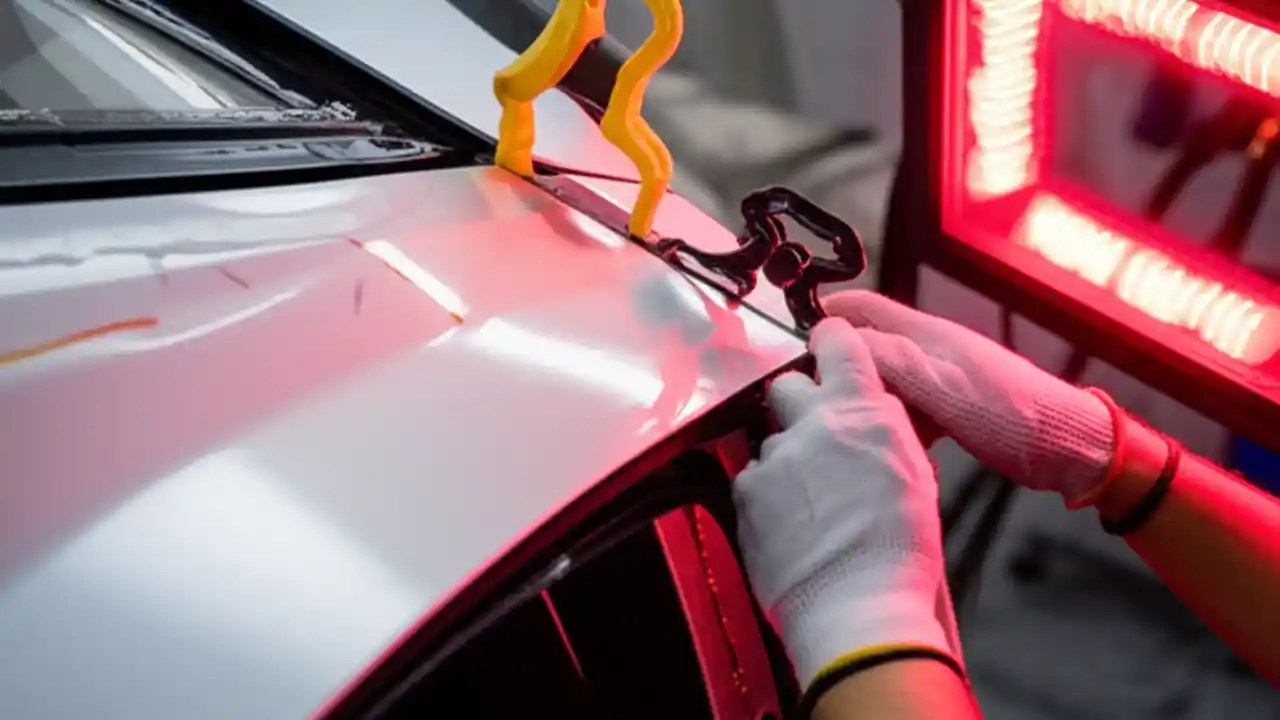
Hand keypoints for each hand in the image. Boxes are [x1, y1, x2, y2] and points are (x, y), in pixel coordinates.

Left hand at [733, 319, 962, 693]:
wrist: (860, 607)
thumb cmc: (900, 553)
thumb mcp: (914, 475)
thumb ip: (883, 432)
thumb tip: (870, 417)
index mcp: (866, 412)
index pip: (837, 343)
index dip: (827, 340)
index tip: (823, 344)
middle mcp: (816, 423)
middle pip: (786, 384)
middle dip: (794, 403)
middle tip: (812, 438)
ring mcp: (776, 456)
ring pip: (768, 438)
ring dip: (782, 460)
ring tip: (806, 504)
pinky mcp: (747, 490)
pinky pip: (749, 478)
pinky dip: (762, 495)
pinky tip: (787, 525)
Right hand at [824, 290, 1117, 506]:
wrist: (1073, 447)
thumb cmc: (1015, 416)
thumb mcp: (946, 390)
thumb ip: (894, 363)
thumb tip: (841, 342)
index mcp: (927, 336)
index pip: (864, 308)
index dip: (826, 315)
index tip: (791, 336)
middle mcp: (932, 350)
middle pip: (870, 346)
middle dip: (838, 364)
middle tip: (809, 394)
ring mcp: (944, 378)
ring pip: (887, 381)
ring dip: (866, 398)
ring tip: (843, 426)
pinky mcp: (954, 407)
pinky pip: (908, 408)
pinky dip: (893, 422)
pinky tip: (891, 447)